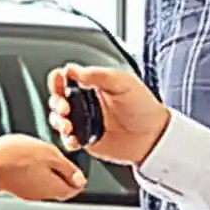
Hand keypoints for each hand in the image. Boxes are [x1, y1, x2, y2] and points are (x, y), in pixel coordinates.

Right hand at [0, 134, 86, 200]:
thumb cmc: (16, 157)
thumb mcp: (50, 155)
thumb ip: (68, 168)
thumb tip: (79, 178)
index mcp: (55, 188)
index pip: (75, 188)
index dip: (77, 175)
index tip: (73, 164)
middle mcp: (43, 195)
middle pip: (60, 186)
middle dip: (61, 172)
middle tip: (56, 156)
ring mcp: (28, 192)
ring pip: (44, 183)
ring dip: (45, 170)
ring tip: (39, 154)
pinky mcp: (16, 187)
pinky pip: (30, 180)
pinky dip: (32, 170)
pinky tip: (26, 159)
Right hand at [47, 64, 169, 165]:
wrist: (153, 137)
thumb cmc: (143, 107)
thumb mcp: (122, 83)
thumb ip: (97, 75)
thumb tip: (72, 70)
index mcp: (92, 85)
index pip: (66, 78)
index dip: (58, 79)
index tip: (60, 82)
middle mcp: (85, 102)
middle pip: (57, 98)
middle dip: (56, 102)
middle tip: (65, 107)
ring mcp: (84, 121)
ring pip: (58, 119)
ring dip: (58, 121)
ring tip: (67, 125)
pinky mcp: (86, 140)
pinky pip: (68, 139)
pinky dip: (65, 139)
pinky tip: (72, 138)